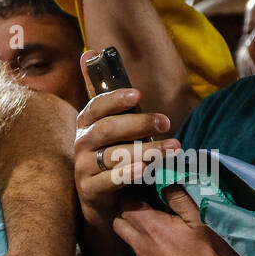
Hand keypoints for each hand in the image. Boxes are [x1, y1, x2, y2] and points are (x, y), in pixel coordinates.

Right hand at [74, 67, 178, 229]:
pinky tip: (146, 170)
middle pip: (106, 130)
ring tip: (173, 148)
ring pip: (112, 155)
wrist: (103, 202)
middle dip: (138, 124)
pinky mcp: (89, 192)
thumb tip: (88, 52)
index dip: (115, 99)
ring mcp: (83, 169)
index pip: (95, 107)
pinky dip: (127, 174)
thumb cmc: (113, 157)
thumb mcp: (112, 126)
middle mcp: (81, 145)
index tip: (138, 94)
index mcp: (86, 125)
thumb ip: (107, 95)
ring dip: (145, 150)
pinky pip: (109, 181)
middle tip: (166, 122)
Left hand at [113, 187, 250, 255]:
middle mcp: (139, 249)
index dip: (130, 199)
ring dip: (143, 245)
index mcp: (151, 228)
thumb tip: (165, 184)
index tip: (140, 197)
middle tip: (147, 217)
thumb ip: (180, 201)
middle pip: (119, 225)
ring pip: (133, 250)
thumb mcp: (203, 223)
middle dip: (128, 218)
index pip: (125, 205)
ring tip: (167, 249)